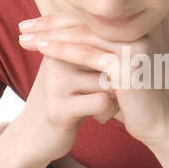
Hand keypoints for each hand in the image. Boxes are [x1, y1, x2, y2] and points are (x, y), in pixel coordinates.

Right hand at [7, 26, 130, 166]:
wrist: (33, 136)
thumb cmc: (65, 99)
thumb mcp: (75, 70)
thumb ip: (95, 50)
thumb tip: (135, 31)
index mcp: (59, 44)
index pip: (100, 37)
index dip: (120, 56)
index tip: (124, 73)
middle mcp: (55, 58)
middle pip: (109, 58)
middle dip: (120, 77)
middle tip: (120, 92)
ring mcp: (55, 83)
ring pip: (109, 81)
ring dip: (116, 97)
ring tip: (106, 105)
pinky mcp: (59, 108)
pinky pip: (102, 102)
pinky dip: (108, 112)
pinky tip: (99, 118)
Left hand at [18, 11, 168, 150]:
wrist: (167, 125)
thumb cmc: (143, 97)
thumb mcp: (128, 64)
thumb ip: (112, 45)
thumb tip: (78, 31)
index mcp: (144, 23)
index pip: (96, 14)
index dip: (64, 16)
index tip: (37, 21)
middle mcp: (144, 28)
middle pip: (88, 20)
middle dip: (51, 22)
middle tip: (23, 24)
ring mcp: (137, 45)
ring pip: (85, 33)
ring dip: (50, 34)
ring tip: (25, 37)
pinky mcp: (128, 64)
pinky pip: (88, 53)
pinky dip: (62, 49)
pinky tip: (42, 49)